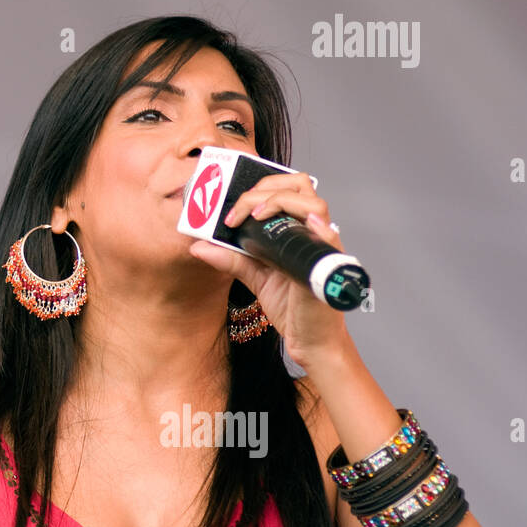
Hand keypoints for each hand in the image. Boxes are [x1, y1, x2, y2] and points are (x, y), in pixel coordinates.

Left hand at [187, 172, 353, 369]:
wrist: (308, 340)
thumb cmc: (291, 307)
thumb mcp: (254, 276)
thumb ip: (230, 259)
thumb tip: (197, 245)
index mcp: (296, 230)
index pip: (285, 189)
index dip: (257, 189)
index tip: (229, 213)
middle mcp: (312, 233)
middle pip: (300, 186)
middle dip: (265, 189)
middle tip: (240, 212)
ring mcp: (323, 247)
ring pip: (313, 203)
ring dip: (280, 202)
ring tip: (256, 217)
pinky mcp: (329, 265)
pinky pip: (329, 236)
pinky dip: (315, 225)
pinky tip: (301, 224)